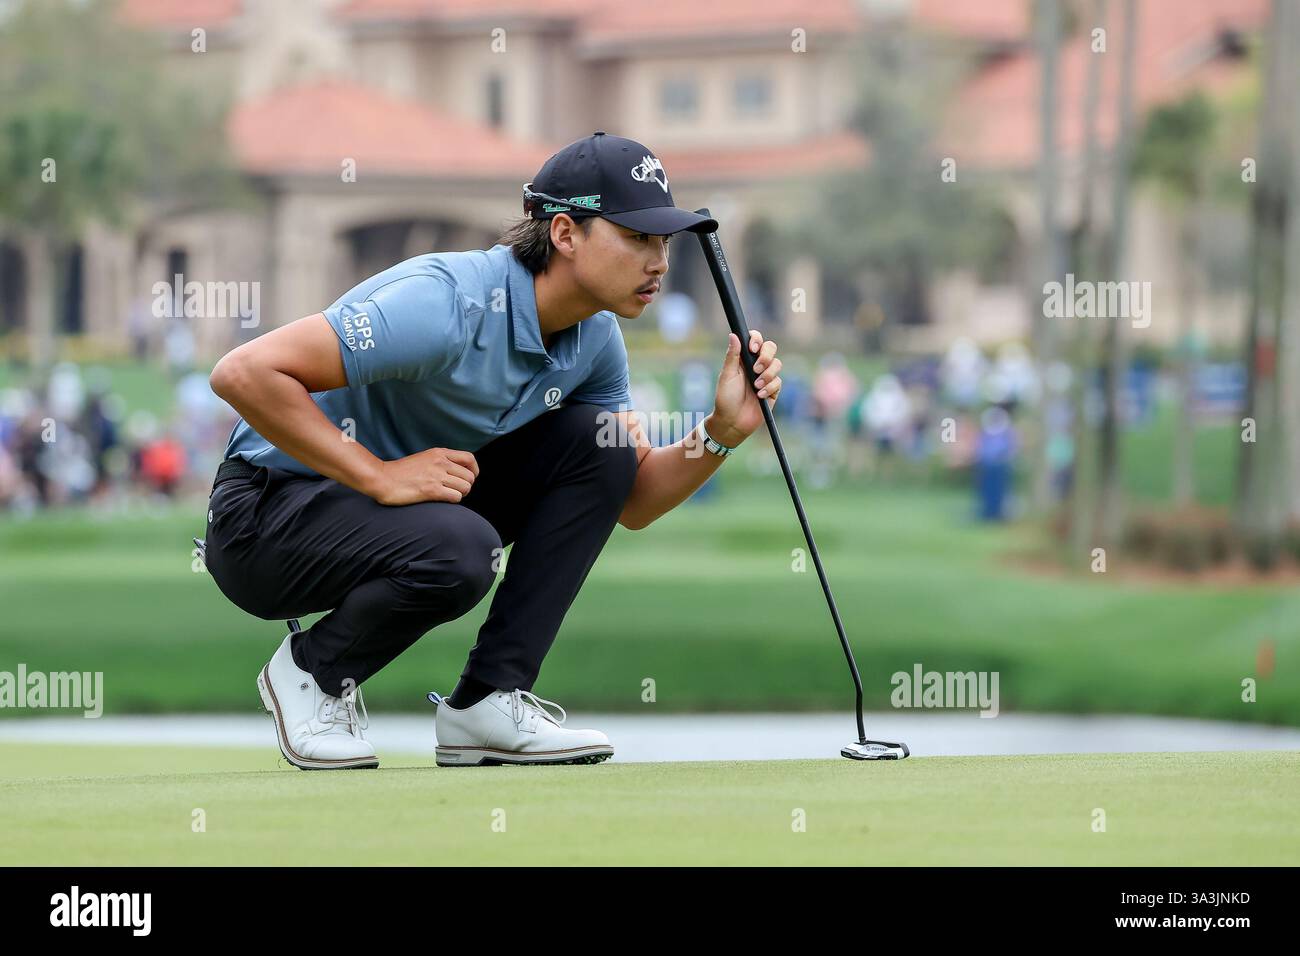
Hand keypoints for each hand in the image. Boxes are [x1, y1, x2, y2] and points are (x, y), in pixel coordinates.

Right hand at [372, 447, 478, 505]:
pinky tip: (442, 499)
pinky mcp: (432, 490)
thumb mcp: (424, 459)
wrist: (382, 478)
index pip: (469, 458)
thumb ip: (440, 462)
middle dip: (466, 486)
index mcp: (439, 453)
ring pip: (466, 487)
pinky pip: (456, 497)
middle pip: (470, 476)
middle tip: (455, 491)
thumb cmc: (401, 472)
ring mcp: (436, 475)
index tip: (469, 478)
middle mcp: (440, 462)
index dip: (474, 470)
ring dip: (460, 494)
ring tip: (448, 495)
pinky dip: (453, 500)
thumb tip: (457, 472)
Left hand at [710, 329, 781, 444]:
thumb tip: (733, 334)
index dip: (756, 339)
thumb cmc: (725, 399)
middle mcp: (755, 365)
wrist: (732, 422)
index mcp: (743, 359)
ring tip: (756, 386)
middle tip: (756, 369)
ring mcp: (765, 377)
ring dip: (767, 375)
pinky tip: (759, 396)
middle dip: (766, 356)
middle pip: (771, 348)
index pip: (754, 340)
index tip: (752, 348)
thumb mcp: (727, 375)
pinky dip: (769, 388)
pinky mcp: (772, 390)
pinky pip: (778, 382)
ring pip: (777, 364)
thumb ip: (732, 355)